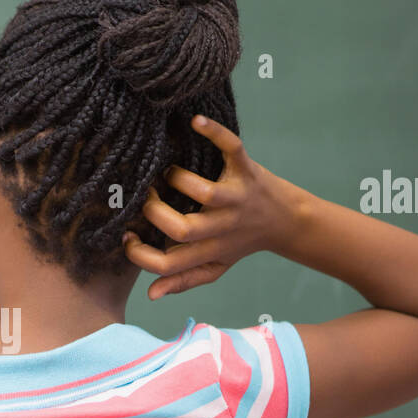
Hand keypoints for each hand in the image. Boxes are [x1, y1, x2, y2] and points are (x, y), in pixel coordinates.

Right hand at [122, 115, 303, 299]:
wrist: (289, 220)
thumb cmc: (241, 242)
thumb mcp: (215, 267)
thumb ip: (183, 280)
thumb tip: (149, 295)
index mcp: (210, 252)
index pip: (169, 263)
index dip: (142, 255)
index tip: (129, 238)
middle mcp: (223, 227)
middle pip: (183, 230)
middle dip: (155, 214)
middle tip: (147, 200)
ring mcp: (236, 197)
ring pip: (204, 193)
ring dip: (177, 180)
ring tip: (168, 175)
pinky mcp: (247, 170)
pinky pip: (231, 149)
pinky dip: (215, 133)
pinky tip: (195, 122)